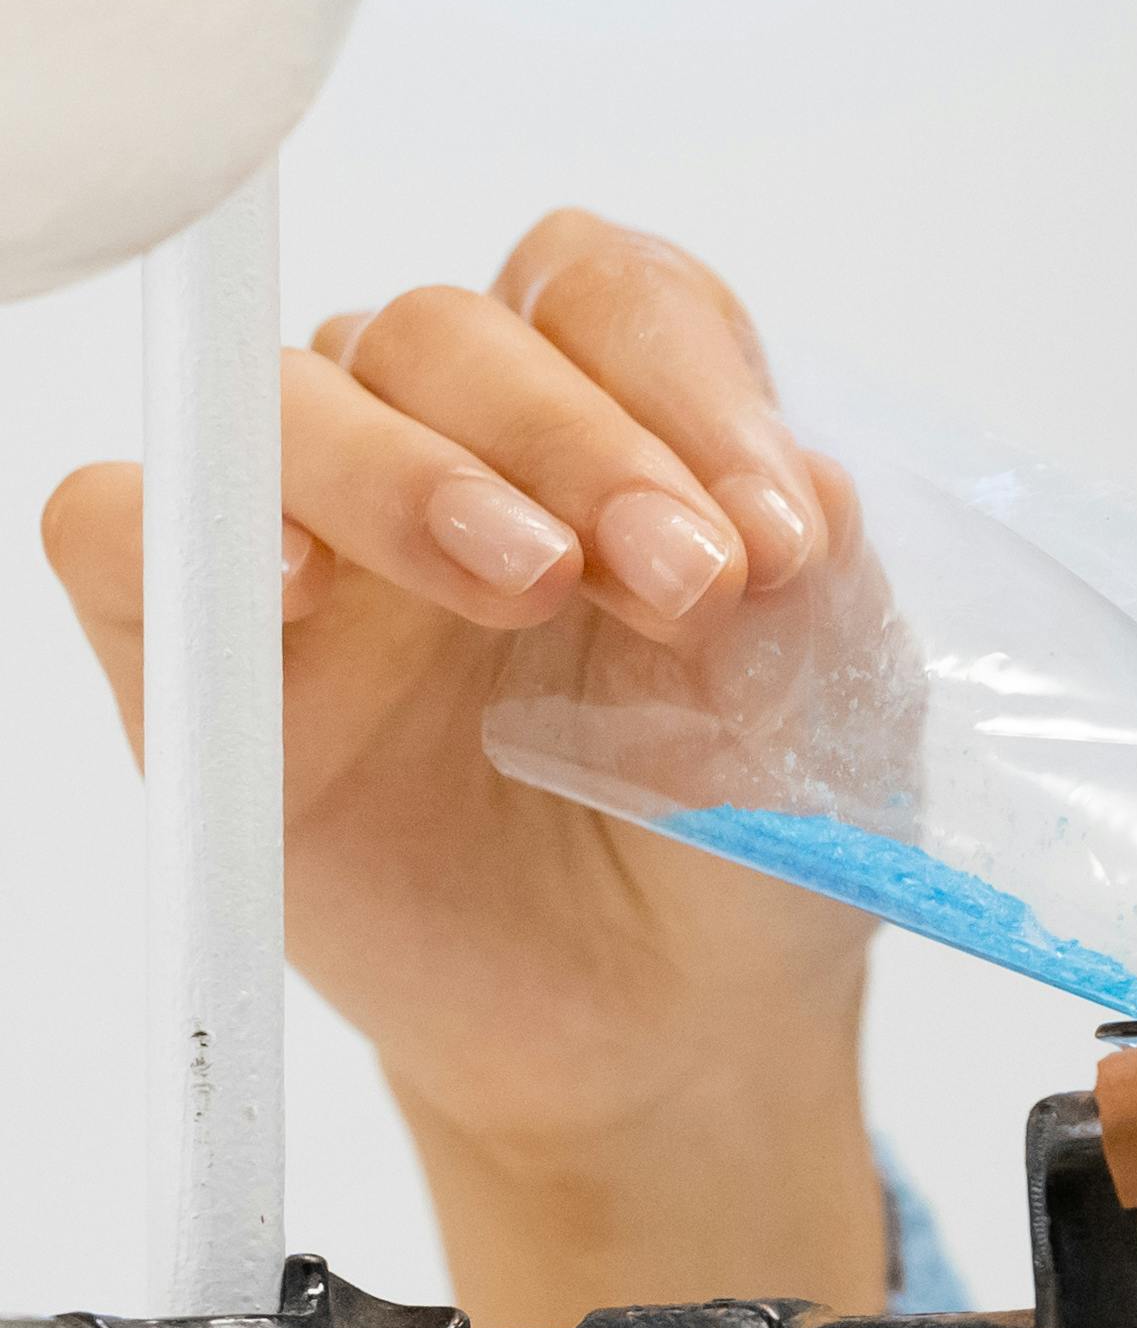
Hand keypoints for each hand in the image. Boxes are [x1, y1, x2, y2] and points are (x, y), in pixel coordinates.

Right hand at [39, 206, 883, 1242]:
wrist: (665, 1028)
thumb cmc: (743, 848)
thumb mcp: (824, 726)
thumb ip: (810, 595)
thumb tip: (795, 492)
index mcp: (619, 426)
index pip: (615, 299)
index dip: (686, 382)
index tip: (773, 531)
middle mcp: (457, 450)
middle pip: (450, 333)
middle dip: (573, 439)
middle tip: (676, 578)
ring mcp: (321, 539)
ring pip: (296, 394)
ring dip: (411, 469)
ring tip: (527, 581)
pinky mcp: (204, 655)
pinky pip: (122, 527)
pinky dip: (189, 530)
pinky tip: (301, 593)